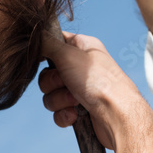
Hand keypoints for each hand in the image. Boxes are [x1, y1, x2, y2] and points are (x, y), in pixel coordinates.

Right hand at [40, 29, 152, 152]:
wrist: (117, 115)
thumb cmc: (98, 80)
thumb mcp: (68, 54)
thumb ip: (47, 43)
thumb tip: (35, 36)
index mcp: (82, 48)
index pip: (55, 42)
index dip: (46, 50)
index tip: (41, 57)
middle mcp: (81, 67)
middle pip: (48, 73)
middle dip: (52, 82)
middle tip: (65, 83)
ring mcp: (80, 89)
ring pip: (51, 94)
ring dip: (59, 100)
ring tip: (75, 101)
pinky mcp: (80, 110)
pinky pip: (59, 111)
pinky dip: (64, 114)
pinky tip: (75, 115)